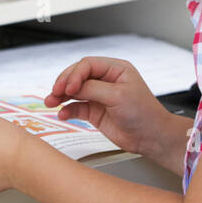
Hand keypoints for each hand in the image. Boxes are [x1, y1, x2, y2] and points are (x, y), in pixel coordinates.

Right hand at [45, 56, 178, 158]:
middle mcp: (106, 80)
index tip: (68, 88)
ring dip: (61, 96)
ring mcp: (100, 96)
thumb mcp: (118, 96)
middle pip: (78, 76)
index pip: (88, 65)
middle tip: (54, 93)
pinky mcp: (95, 112)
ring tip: (50, 102)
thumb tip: (72, 87)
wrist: (151, 137)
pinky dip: (68, 110)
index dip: (75, 74)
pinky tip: (62, 114)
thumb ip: (93, 89)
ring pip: (74, 91)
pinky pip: (77, 107)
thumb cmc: (143, 113)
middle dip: (64, 83)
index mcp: (116, 69)